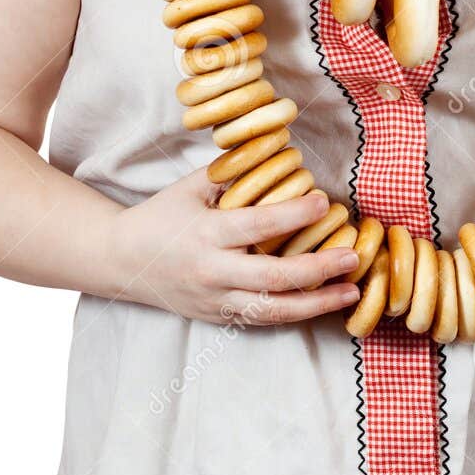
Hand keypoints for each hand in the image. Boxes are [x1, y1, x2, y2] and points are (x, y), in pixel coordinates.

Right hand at [107, 166, 360, 325]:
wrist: (121, 262)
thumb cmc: (160, 216)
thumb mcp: (190, 188)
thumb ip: (231, 175)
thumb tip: (278, 155)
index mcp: (206, 233)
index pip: (259, 225)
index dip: (295, 214)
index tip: (325, 201)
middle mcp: (212, 271)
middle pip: (273, 277)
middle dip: (317, 268)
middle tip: (352, 255)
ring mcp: (215, 300)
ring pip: (273, 309)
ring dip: (316, 303)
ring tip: (350, 291)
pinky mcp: (218, 317)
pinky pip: (262, 319)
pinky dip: (296, 313)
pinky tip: (323, 303)